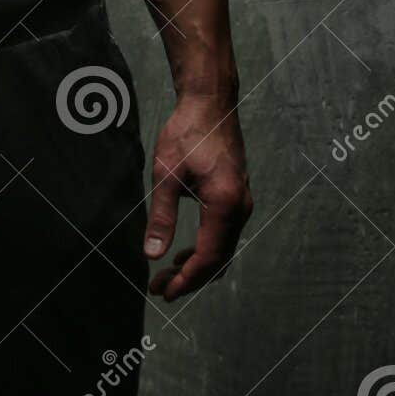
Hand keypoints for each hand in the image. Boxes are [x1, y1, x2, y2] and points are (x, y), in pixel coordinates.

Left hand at [143, 96, 251, 301]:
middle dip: (190, 279)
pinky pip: (224, 235)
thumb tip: (152, 254)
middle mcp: (240, 208)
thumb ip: (161, 216)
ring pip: (222, 250)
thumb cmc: (186, 133)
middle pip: (218, 260)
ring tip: (167, 275)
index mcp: (224, 204)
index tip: (163, 292)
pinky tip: (183, 253)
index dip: (186, 281)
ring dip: (197, 266)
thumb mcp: (166, 173)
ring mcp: (242, 203)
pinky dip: (205, 250)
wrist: (210, 103)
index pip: (208, 258)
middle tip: (159, 289)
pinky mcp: (237, 197)